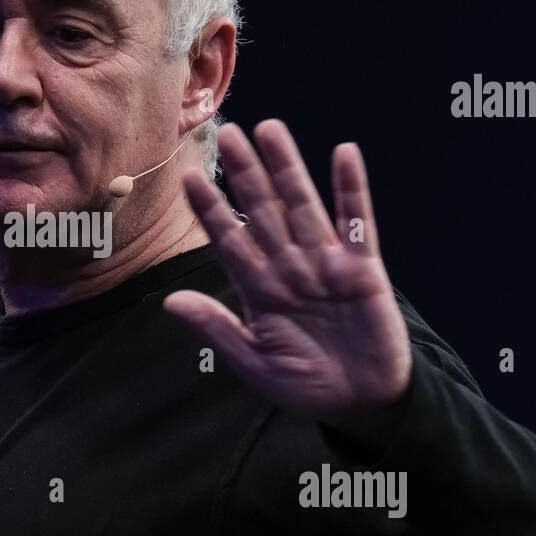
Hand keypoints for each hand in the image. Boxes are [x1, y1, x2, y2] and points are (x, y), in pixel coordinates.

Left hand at [164, 120, 411, 428]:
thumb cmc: (306, 386)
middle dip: (245, 174)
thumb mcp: (254, 363)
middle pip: (263, 212)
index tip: (188, 179)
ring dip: (287, 168)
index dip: (210, 211)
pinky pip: (358, 222)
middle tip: (227, 133)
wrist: (361, 405)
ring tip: (270, 130)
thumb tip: (171, 302)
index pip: (228, 242)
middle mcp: (290, 268)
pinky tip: (344, 153)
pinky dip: (352, 189)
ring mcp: (326, 264)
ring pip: (303, 206)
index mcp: (260, 290)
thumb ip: (217, 328)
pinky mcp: (364, 269)